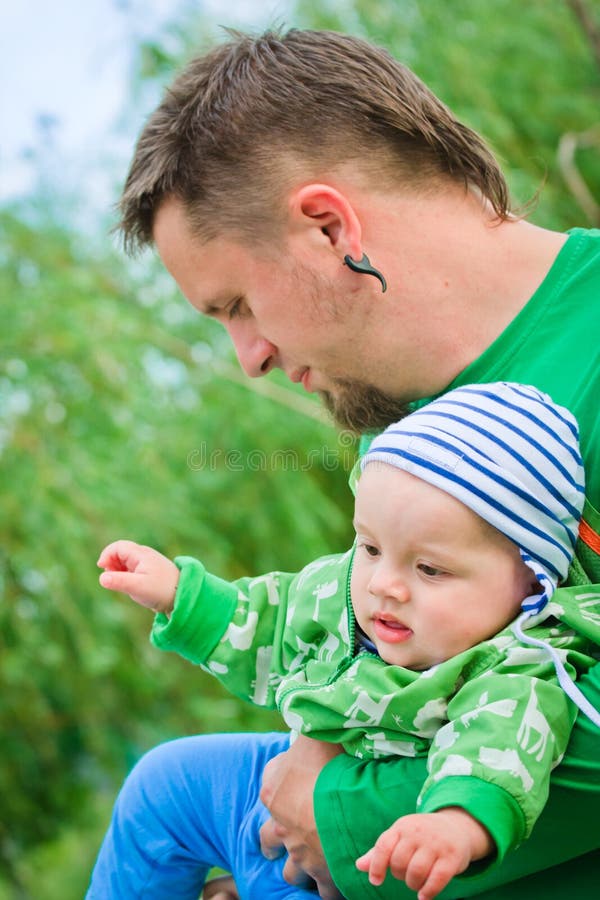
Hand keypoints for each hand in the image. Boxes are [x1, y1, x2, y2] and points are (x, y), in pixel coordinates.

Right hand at [97, 539, 178, 614]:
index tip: (102, 569)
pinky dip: (126, 575)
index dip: (106, 555)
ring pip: (126, 561)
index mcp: (141, 554)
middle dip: (111, 563)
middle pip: (120, 552)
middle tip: (112, 579)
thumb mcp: (138, 587)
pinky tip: (130, 587)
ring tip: (122, 584)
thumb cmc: (161, 590)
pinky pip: (132, 569)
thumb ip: (119, 582)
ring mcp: (147, 563)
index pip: (118, 547)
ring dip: (118, 570)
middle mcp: (144, 555)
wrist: (184, 596)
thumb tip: (102, 578)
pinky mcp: (150, 572)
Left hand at [259, 735, 344, 899]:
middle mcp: (280, 830)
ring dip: (304, 870)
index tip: (283, 830)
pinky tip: (340, 881)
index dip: (273, 832)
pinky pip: (326, 892)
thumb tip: (286, 755)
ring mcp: (301, 853)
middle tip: (300, 846)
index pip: (265, 824)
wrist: (338, 782)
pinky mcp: (324, 870)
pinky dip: (332, 889)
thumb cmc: (319, 755)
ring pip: (294, 875)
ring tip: (319, 863)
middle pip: (273, 849)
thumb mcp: (295, 744)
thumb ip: (287, 756)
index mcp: (272, 797)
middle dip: (284, 851)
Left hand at [355, 808, 492, 899]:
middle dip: (399, 875)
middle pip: (399, 862)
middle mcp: (418, 832)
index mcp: (402, 827)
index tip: (376, 881)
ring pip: (416, 872)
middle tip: (406, 875)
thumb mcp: (400, 837)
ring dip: (413, 885)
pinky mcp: (452, 856)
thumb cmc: (421, 836)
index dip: (376, 865)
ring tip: (416, 884)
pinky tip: (424, 896)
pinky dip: (428, 892)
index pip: (383, 845)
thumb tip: (359, 865)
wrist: (456, 827)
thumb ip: (380, 852)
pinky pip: (437, 879)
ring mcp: (436, 843)